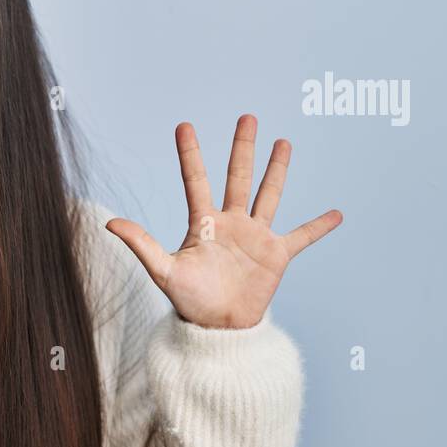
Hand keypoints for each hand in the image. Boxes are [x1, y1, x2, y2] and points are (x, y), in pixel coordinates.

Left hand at [106, 114, 340, 329]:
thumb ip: (141, 244)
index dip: (190, 154)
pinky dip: (319, 226)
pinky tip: (336, 213)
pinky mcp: (276, 255)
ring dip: (277, 169)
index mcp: (203, 223)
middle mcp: (230, 223)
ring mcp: (255, 236)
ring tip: (284, 142)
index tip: (184, 125)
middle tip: (247, 117)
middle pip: (237, 177)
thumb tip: (109, 224)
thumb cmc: (188, 301)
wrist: (216, 329)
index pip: (196, 180)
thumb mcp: (163, 271)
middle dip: (243, 147)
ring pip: (268, 195)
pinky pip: (302, 236)